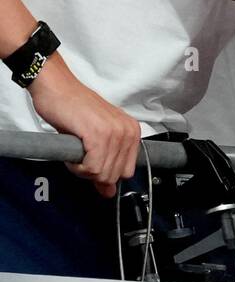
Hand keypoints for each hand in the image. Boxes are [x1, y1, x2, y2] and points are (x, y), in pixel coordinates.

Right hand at [29, 55, 140, 197]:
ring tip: (75, 151)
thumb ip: (105, 165)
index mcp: (132, 131)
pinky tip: (71, 152)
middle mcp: (127, 131)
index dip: (105, 173)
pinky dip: (76, 167)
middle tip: (79, 156)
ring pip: (102, 174)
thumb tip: (109, 193)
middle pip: (114, 176)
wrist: (57, 88)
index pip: (127, 171)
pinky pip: (91, 168)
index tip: (92, 163)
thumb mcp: (95, 139)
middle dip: (92, 173)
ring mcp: (114, 132)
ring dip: (82, 169)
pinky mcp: (98, 134)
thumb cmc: (73, 110)